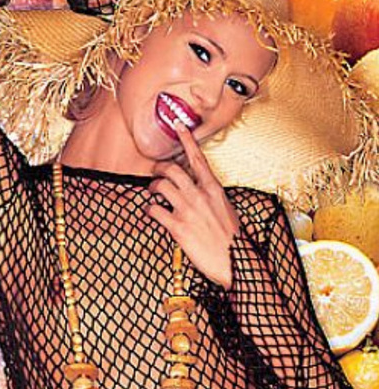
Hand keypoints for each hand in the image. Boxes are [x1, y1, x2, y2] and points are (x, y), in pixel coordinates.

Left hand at [146, 122, 240, 289]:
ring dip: (153, 188)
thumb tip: (199, 189)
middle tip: (156, 173)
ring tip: (153, 193)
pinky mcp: (178, 227)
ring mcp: (188, 210)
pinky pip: (154, 210)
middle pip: (172, 169)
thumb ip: (210, 196)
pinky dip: (150, 210)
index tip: (179, 125)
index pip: (198, 157)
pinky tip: (152, 213)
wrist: (237, 263)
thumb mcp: (226, 208)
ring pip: (160, 186)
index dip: (187, 139)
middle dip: (159, 168)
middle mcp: (200, 195)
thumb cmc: (233, 238)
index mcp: (214, 188)